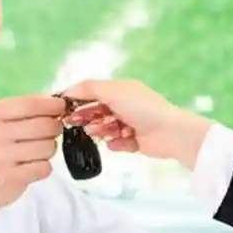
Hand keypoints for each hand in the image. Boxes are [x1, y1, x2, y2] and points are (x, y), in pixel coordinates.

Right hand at [0, 95, 65, 210]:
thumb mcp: (0, 122)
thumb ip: (27, 110)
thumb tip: (59, 104)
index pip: (31, 104)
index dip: (53, 105)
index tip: (61, 108)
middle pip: (45, 125)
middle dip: (56, 128)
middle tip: (52, 132)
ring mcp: (2, 157)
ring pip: (48, 147)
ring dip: (50, 149)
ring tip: (38, 152)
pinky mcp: (11, 178)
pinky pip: (45, 168)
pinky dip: (45, 168)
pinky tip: (33, 167)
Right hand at [59, 79, 212, 167]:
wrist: (170, 133)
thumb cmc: (142, 108)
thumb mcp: (113, 92)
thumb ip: (89, 88)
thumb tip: (68, 90)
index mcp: (122, 90)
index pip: (93, 93)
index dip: (78, 100)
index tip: (63, 109)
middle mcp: (126, 105)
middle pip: (98, 112)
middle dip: (87, 118)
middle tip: (75, 124)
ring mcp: (131, 124)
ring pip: (106, 129)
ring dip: (102, 131)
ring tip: (103, 133)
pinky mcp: (135, 141)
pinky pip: (118, 143)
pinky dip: (117, 143)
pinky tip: (120, 142)